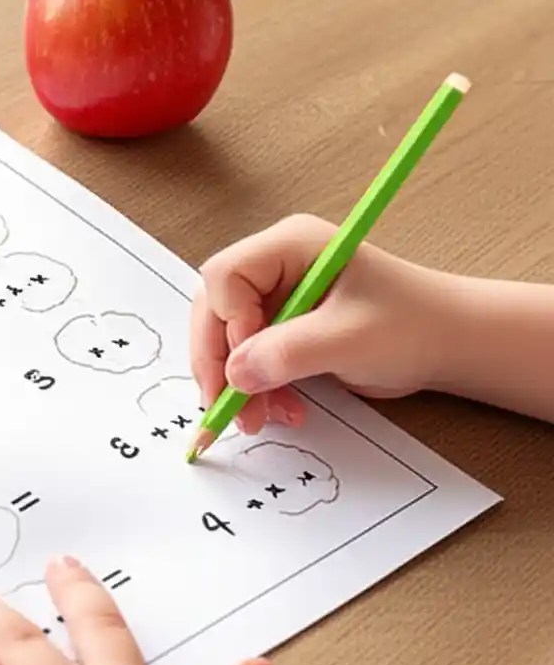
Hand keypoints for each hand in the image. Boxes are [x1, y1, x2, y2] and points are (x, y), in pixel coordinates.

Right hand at [190, 213, 452, 433]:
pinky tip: (282, 409)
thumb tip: (235, 375)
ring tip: (262, 419)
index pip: (226, 277)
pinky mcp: (281, 327)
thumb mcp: (350, 339)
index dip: (229, 324)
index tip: (249, 365)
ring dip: (237, 383)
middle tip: (229, 409)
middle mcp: (274, 265)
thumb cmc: (414, 325)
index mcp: (290, 246)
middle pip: (215, 310)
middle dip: (220, 363)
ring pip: (225, 339)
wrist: (448, 345)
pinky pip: (246, 358)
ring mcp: (276, 296)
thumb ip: (289, 353)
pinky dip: (256, 389)